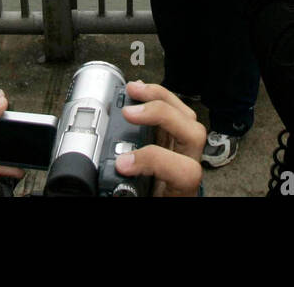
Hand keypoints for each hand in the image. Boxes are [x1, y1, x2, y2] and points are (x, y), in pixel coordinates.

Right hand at [115, 81, 204, 196]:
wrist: (164, 202)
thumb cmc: (157, 202)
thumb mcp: (137, 201)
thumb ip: (124, 195)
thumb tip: (100, 188)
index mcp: (181, 190)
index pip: (184, 171)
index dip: (153, 161)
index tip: (122, 163)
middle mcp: (187, 166)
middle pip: (193, 133)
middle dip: (161, 115)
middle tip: (128, 112)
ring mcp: (182, 150)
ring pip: (186, 117)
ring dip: (160, 98)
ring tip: (133, 90)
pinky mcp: (172, 140)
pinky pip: (174, 113)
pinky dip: (156, 99)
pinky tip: (138, 94)